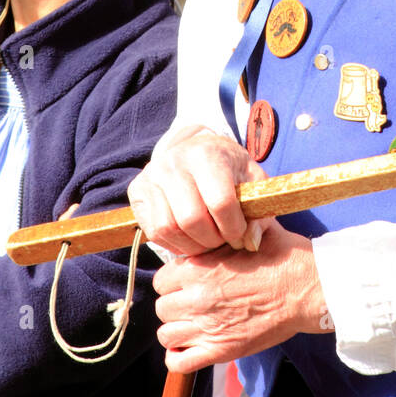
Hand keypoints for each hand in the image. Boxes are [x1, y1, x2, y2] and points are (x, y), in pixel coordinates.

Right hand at [127, 124, 268, 256]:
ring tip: (207, 240)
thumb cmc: (230, 169)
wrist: (197, 150)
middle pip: (192, 219)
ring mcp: (151, 175)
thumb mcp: (253, 182)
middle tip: (222, 240)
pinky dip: (174, 244)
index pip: (221, 202)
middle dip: (212, 240)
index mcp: (207, 154)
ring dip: (192, 246)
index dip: (234, 228)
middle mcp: (174, 161)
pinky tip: (189, 238)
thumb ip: (258, 213)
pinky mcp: (137, 190)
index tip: (240, 234)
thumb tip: (250, 242)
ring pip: (169, 228)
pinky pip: (153, 231)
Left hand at [153, 220, 331, 372]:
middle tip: (194, 301)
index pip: (162, 279)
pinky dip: (179, 357)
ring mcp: (207, 328)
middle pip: (162, 307)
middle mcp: (197, 298)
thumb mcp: (257, 229)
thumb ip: (232, 225)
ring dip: (178, 329)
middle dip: (175, 303)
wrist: (309, 290)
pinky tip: (193, 346)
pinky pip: (179, 362)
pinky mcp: (221, 352)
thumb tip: (224, 221)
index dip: (174, 280)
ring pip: (166, 334)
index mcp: (200, 268)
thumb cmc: (286, 258)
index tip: (188, 281)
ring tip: (195, 323)